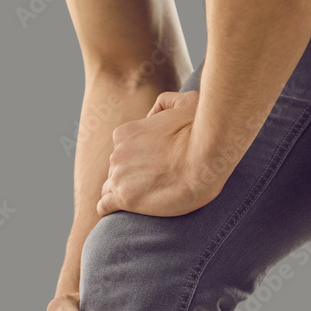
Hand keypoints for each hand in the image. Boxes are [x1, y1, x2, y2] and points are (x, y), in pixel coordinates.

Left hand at [97, 90, 226, 217]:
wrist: (205, 159)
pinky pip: (105, 206)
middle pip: (117, 168)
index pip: (122, 150)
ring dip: (122, 192)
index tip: (155, 166)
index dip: (137, 159)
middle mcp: (117, 154)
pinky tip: (118, 210)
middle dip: (131, 175)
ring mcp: (119, 177)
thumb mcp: (186, 101)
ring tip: (141, 199)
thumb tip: (154, 114)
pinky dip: (109, 208)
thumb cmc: (200, 129)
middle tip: (155, 183)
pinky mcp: (125, 199)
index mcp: (125, 133)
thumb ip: (166, 103)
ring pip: (110, 187)